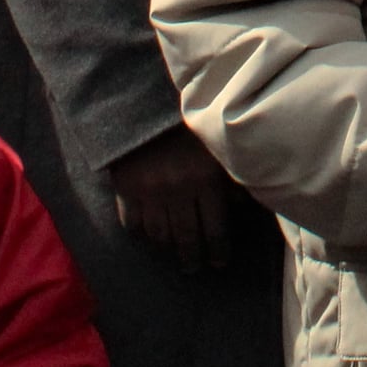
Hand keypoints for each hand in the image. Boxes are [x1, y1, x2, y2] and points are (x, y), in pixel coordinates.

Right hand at [108, 123, 233, 271]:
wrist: (144, 98)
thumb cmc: (188, 122)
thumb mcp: (215, 143)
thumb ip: (229, 174)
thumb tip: (240, 204)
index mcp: (205, 179)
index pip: (215, 229)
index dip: (218, 250)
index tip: (219, 263)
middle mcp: (179, 189)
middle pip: (187, 237)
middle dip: (193, 257)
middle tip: (194, 268)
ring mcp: (150, 191)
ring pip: (160, 234)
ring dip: (168, 248)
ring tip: (172, 254)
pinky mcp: (126, 188)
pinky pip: (132, 222)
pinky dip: (140, 233)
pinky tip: (146, 236)